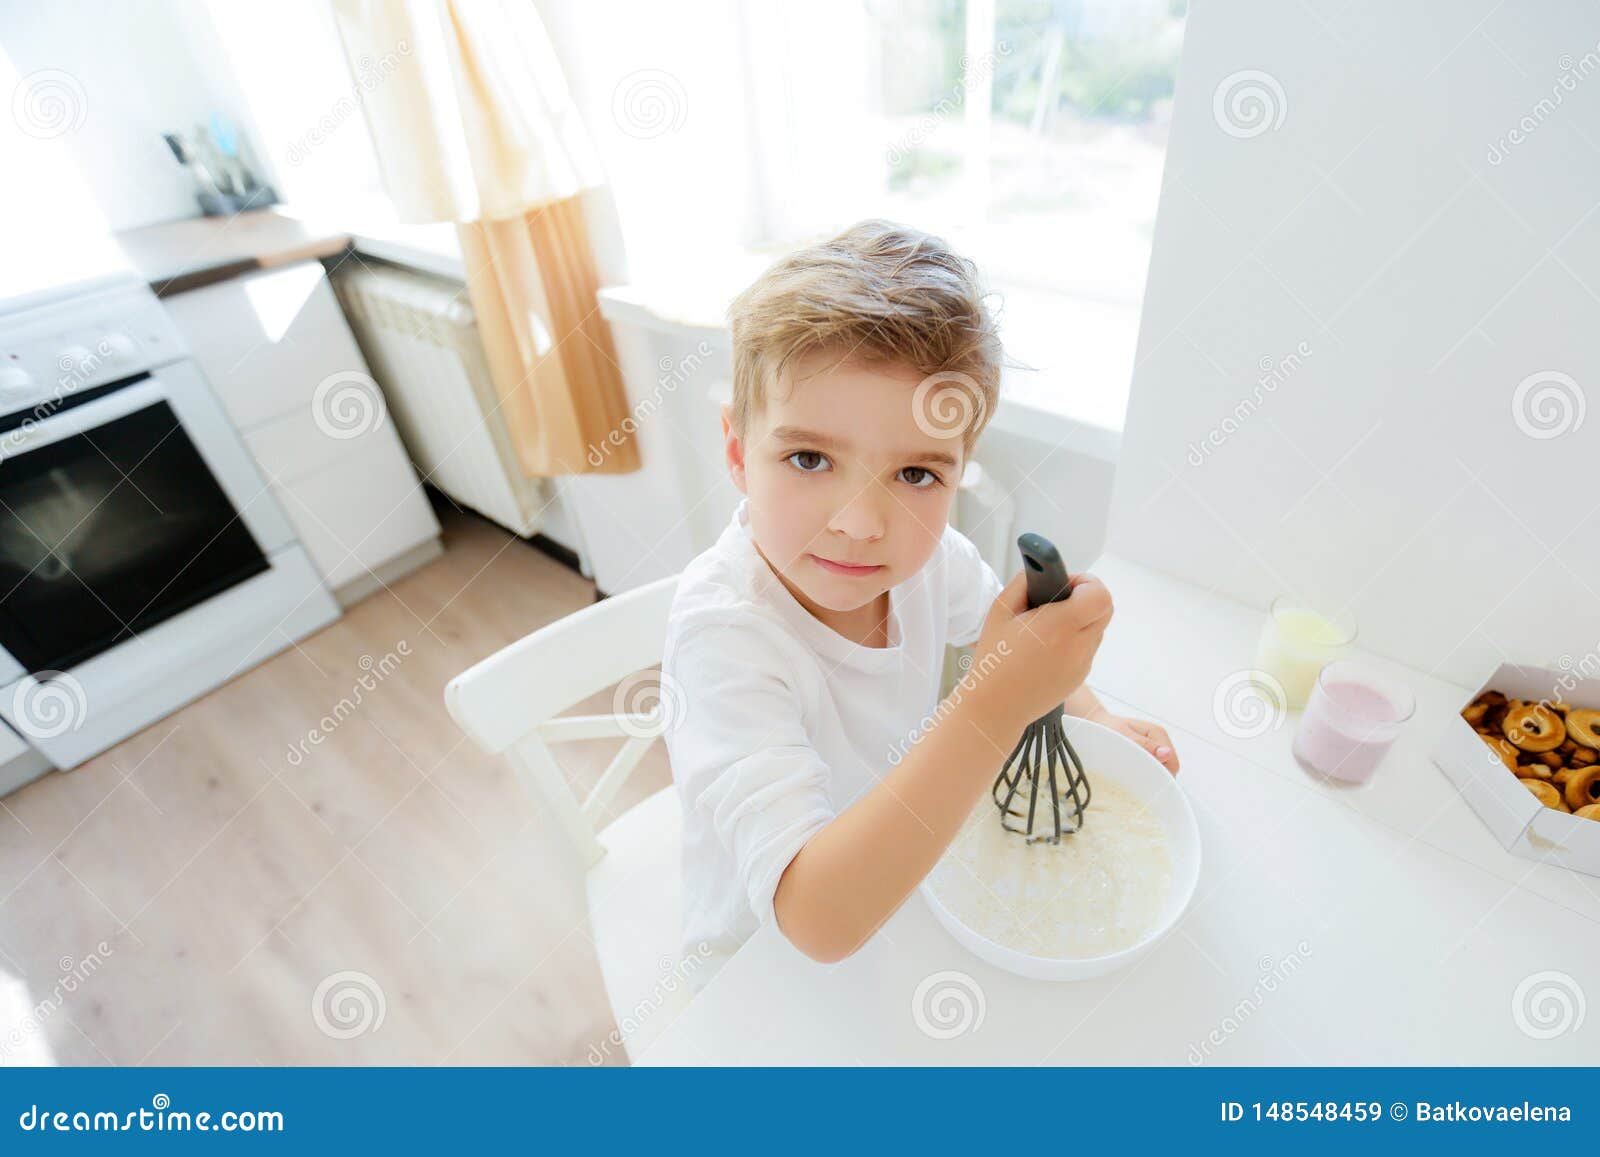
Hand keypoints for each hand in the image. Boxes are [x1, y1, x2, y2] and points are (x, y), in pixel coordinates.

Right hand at [969, 572, 1113, 736]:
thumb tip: (1040, 570)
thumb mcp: (999, 611)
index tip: (1067, 584)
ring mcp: (1082, 664)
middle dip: (1087, 597)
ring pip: (1098, 628)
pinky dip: (1075, 640)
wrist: (996, 707)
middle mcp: (1077, 646)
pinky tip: (1048, 647)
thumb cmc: (994, 660)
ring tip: (1049, 626)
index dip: (1087, 582)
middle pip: (1105, 608)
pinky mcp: (1080, 676)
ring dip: (1081, 619)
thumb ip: (1023, 583)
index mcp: (1058, 626)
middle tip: (1061, 600)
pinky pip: (1088, 647)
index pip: (1099, 594)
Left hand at [1087, 710, 1179, 774]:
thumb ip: (1145, 745)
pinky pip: (1153, 766)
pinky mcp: (1148, 752)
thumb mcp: (1123, 736)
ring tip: (1133, 777)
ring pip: (1163, 769)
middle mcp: (1160, 739)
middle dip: (1157, 776)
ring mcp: (1155, 746)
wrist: (1096, 723)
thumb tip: (1166, 754)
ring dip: (1151, 774)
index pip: (1172, 762)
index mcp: (1158, 733)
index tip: (1147, 783)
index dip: (1163, 775)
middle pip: (1170, 767)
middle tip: (1137, 783)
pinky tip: (1133, 773)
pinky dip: (1146, 772)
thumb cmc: (1107, 728)